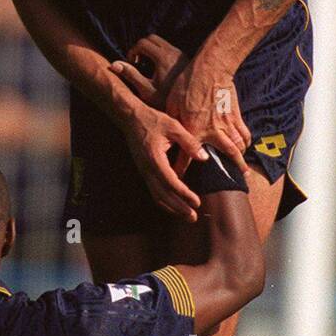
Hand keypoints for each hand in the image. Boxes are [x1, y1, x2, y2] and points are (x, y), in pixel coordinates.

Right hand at [111, 33, 188, 109]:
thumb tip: (113, 64)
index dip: (132, 51)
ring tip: (146, 66)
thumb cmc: (166, 101)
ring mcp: (180, 54)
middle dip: (140, 47)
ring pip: (160, 41)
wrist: (189, 106)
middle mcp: (173, 52)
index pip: (142, 43)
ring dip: (149, 49)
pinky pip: (168, 47)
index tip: (131, 64)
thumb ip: (130, 75)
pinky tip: (156, 69)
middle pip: (151, 38)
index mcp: (163, 58)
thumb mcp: (145, 90)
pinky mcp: (184, 58)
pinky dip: (158, 52)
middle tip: (137, 63)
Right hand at [122, 104, 207, 222]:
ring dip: (172, 208)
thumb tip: (204, 158)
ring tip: (187, 216)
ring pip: (157, 196)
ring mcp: (144, 172)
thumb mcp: (174, 126)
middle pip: (163, 194)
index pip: (170, 182)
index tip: (197, 202)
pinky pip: (154, 191)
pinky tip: (174, 207)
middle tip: (193, 217)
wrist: (131, 118)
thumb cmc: (153, 120)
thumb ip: (189, 142)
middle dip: (178, 207)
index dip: (184, 194)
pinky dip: (164, 201)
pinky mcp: (144, 172)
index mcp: (154, 159)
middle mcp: (147, 169)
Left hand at [164, 56, 251, 175]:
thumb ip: (173, 123)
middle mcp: (212, 131)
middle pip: (224, 156)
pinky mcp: (235, 115)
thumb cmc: (187, 84)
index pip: (186, 157)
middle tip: (232, 182)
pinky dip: (246, 142)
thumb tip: (170, 135)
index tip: (180, 182)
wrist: (210, 68)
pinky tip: (246, 147)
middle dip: (228, 170)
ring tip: (243, 169)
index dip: (181, 171)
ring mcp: (227, 123)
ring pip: (238, 146)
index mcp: (193, 130)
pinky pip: (244, 132)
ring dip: (241, 159)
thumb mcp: (172, 104)